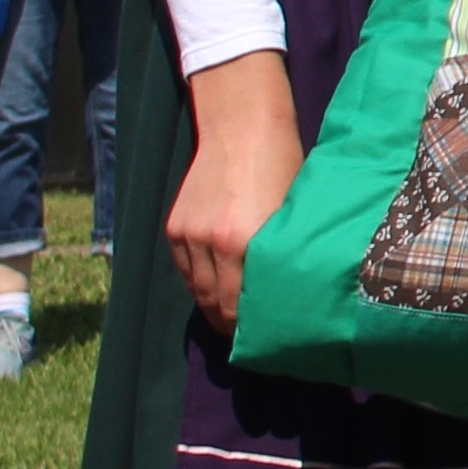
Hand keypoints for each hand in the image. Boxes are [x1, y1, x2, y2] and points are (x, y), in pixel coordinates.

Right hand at [168, 53, 307, 329]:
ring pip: (196, 289)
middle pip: (215, 303)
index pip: (241, 304)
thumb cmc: (283, 166)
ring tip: (230, 320)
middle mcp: (212, 242)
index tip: (263, 340)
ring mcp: (189, 235)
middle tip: (247, 339)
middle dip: (230, 324)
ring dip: (211, 306)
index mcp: (246, 242)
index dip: (249, 328)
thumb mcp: (292, 213)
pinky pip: (185, 268)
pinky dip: (198, 282)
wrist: (242, 128)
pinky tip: (214, 289)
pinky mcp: (175, 226)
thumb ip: (281, 253)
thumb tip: (289, 292)